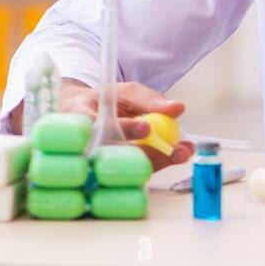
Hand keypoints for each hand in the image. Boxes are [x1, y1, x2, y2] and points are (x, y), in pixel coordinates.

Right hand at [11, 80, 194, 170]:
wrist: (86, 116)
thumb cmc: (105, 102)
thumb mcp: (126, 93)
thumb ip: (149, 100)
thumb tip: (177, 108)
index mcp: (80, 116)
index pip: (100, 127)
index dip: (124, 128)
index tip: (147, 128)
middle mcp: (84, 143)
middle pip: (117, 154)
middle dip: (151, 154)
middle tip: (178, 149)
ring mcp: (95, 162)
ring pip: (127, 167)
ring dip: (159, 161)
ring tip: (183, 151)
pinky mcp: (110, 172)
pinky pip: (134, 171)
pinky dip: (157, 163)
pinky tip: (175, 155)